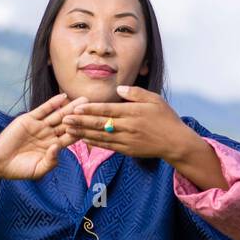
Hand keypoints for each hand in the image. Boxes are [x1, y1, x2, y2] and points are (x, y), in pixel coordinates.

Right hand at [0, 93, 88, 180]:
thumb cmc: (18, 169)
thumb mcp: (38, 170)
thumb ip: (51, 161)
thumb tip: (58, 147)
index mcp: (52, 148)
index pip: (70, 138)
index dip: (81, 132)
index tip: (94, 127)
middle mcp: (48, 135)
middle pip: (68, 124)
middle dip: (80, 116)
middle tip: (95, 108)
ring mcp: (39, 126)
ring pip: (58, 115)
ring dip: (70, 107)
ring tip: (84, 100)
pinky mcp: (29, 119)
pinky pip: (43, 109)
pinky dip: (53, 103)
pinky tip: (63, 97)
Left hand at [59, 86, 193, 161]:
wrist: (176, 142)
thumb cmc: (166, 118)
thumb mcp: (154, 99)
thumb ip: (136, 93)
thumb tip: (119, 89)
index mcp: (133, 112)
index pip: (107, 110)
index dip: (90, 109)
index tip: (76, 107)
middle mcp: (127, 127)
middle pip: (100, 124)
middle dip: (80, 122)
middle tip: (64, 119)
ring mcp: (126, 140)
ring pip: (100, 136)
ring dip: (83, 133)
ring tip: (68, 130)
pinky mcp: (127, 150)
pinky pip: (107, 146)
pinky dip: (94, 143)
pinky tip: (83, 140)